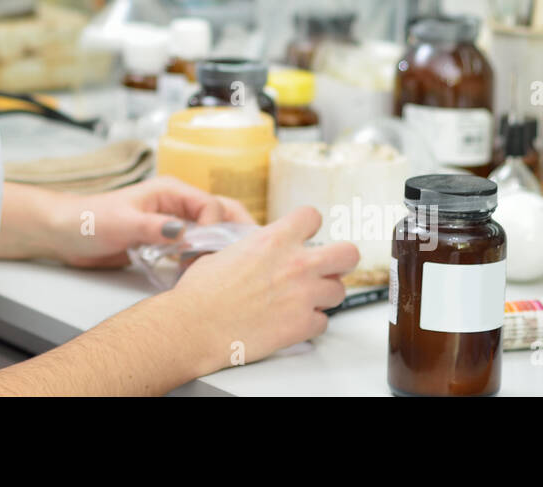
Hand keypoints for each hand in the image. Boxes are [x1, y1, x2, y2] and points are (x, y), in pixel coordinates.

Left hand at [47, 175, 254, 268]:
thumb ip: (155, 227)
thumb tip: (185, 233)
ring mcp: (172, 223)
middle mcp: (177, 204)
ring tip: (226, 269)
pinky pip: (193, 248)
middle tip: (247, 258)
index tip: (210, 252)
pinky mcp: (165, 241)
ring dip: (219, 249)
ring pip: (209, 233)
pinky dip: (202, 259)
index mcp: (170, 191)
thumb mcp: (123, 223)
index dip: (217, 228)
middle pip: (220, 213)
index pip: (211, 205)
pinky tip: (203, 275)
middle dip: (235, 233)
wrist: (65, 233)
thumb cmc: (89, 220)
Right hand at [166, 205, 359, 375]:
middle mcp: (296, 264)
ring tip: (303, 299)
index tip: (305, 234)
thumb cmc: (201, 292)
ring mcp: (303, 296)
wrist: (194, 326)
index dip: (309, 225)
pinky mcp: (302, 326)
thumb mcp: (226, 252)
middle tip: (327, 266)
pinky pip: (323, 322)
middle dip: (340, 260)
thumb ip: (255, 248)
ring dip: (323, 294)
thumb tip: (259, 252)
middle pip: (348, 253)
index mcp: (274, 239)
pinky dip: (310, 323)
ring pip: (339, 291)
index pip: (313, 216)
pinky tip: (292, 321)